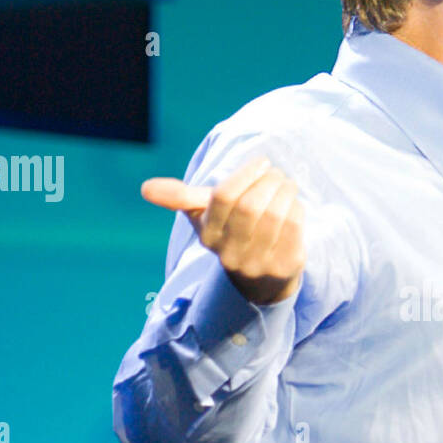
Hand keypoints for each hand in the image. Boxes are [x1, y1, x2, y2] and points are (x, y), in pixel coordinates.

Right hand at [140, 155, 305, 304]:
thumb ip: (180, 198)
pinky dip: (296, 207)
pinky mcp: (285, 267)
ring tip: (286, 184)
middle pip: (251, 206)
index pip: (224, 197)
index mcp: (208, 235)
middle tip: (276, 174)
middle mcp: (230, 253)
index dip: (247, 174)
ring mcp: (258, 263)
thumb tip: (146, 188)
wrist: (260, 279)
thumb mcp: (205, 216)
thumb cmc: (231, 233)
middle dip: (268, 181)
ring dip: (285, 191)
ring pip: (275, 214)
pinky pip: (294, 227)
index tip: (261, 164)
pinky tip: (292, 203)